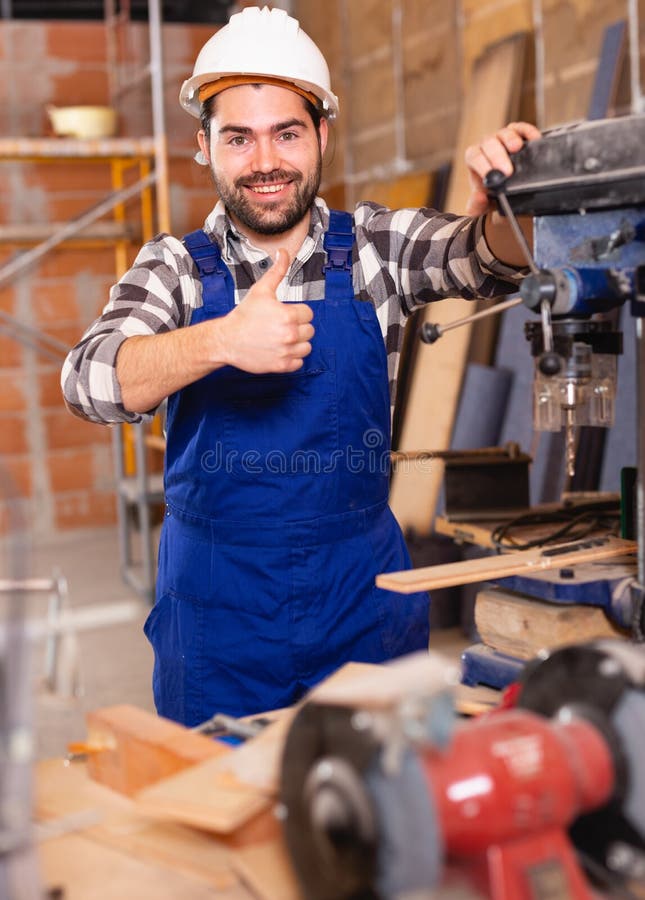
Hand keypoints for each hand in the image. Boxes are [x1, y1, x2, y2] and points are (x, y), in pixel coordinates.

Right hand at [218, 248, 314, 372]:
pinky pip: (298, 363)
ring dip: (297, 343)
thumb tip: (284, 253)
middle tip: (280, 326)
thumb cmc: (243, 316)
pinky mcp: (281, 366)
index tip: (284, 314)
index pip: (308, 314)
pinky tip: (279, 350)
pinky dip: (291, 358)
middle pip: (309, 331)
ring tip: (281, 338)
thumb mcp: (261, 290)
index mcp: (288, 315)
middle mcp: (290, 334)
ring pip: (306, 347)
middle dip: (298, 327)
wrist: (227, 340)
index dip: (297, 312)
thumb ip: (277, 271)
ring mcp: (286, 352)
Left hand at [464, 122, 540, 215]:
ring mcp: (502, 137)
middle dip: (498, 156)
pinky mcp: (518, 133)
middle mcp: (486, 145)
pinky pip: (521, 128)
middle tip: (508, 171)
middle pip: (489, 143)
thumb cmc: (491, 193)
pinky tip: (534, 139)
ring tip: (517, 148)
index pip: (474, 156)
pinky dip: (528, 131)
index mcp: (474, 158)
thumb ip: (477, 205)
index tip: (494, 177)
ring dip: (511, 139)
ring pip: (505, 132)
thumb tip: (479, 197)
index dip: (482, 165)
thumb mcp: (483, 204)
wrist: (506, 190)